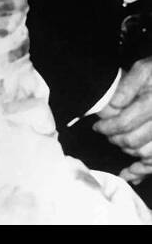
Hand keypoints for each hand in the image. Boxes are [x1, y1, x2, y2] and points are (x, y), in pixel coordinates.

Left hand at [94, 58, 151, 179]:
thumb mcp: (145, 70)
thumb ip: (128, 86)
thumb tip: (114, 105)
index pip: (125, 122)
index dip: (107, 127)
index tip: (97, 126)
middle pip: (134, 140)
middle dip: (115, 139)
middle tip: (105, 133)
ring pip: (146, 154)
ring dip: (129, 153)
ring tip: (118, 143)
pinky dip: (143, 170)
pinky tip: (129, 173)